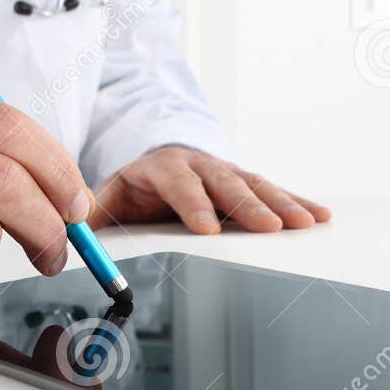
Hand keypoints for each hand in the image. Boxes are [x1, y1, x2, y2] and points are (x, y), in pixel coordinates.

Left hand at [88, 146, 330, 234]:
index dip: (193, 205)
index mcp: (161, 168)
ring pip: (256, 186)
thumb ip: (88, 214)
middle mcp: (199, 165)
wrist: (157, 159)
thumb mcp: (106, 197)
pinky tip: (321, 215)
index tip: (207, 229)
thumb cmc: (133, 188)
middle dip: (249, 207)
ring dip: (282, 204)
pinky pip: (275, 191)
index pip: (178, 184)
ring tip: (305, 223)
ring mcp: (226, 172)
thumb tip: (68, 231)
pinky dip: (299, 202)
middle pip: (225, 184)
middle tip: (270, 228)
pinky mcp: (246, 183)